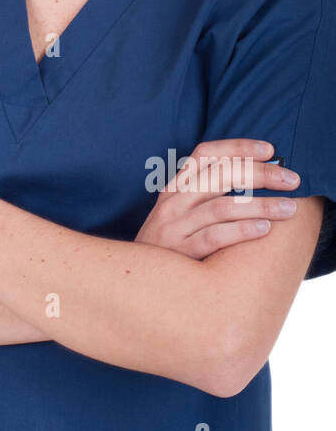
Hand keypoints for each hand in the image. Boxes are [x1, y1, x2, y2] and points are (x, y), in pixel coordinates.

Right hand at [135, 138, 299, 258]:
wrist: (137, 283)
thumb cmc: (168, 247)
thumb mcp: (177, 214)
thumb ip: (204, 195)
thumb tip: (255, 178)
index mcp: (174, 187)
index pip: (205, 153)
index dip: (238, 146)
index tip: (269, 149)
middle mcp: (173, 202)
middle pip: (220, 175)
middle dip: (261, 174)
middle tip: (292, 180)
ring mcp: (174, 227)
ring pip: (222, 206)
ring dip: (261, 205)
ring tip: (289, 208)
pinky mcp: (180, 253)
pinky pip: (214, 237)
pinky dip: (242, 230)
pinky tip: (264, 229)